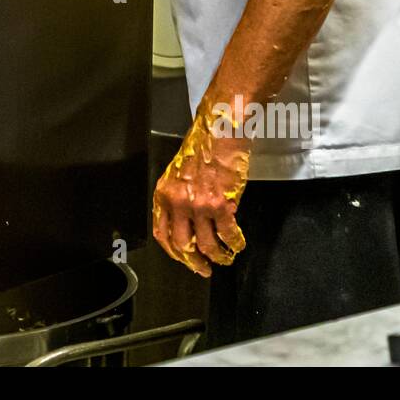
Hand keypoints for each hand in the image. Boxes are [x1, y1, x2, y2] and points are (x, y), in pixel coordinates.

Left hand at [152, 109, 249, 277]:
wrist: (219, 130)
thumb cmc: (203, 146)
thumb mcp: (179, 172)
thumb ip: (179, 197)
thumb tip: (190, 222)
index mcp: (164, 194)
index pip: (162, 233)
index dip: (173, 252)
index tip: (183, 259)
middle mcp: (177, 202)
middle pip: (183, 246)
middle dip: (195, 263)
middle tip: (204, 269)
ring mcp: (198, 205)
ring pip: (206, 246)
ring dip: (218, 257)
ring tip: (225, 258)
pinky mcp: (221, 205)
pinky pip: (228, 235)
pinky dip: (235, 244)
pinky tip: (237, 244)